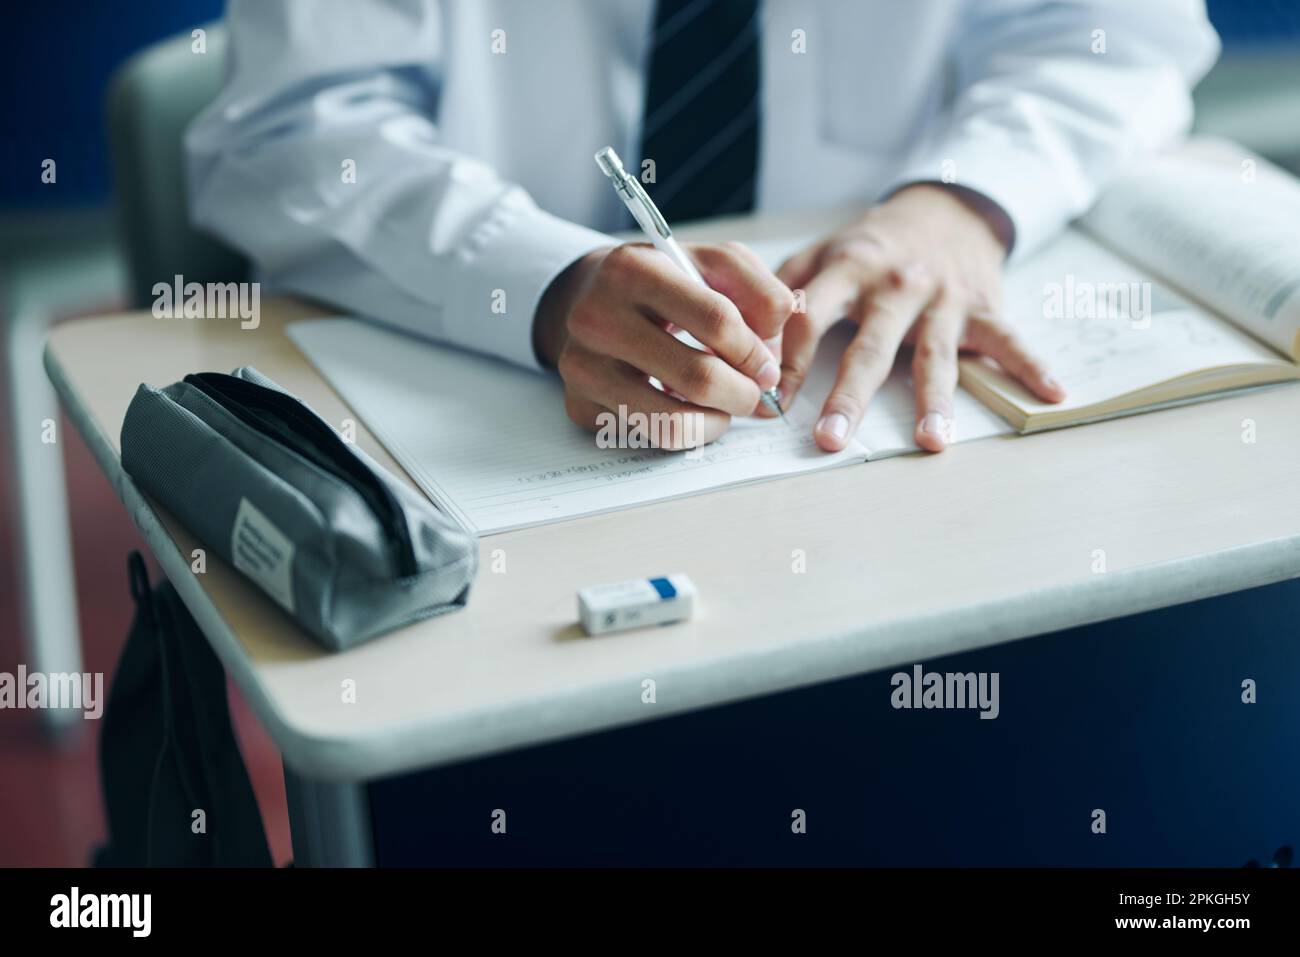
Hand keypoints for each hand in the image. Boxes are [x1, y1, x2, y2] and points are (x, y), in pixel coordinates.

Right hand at [534, 241, 793, 447]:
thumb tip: (774, 355)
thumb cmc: (665, 282)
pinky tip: (686, 408)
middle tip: (752, 393)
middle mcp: (596, 316)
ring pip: (674, 422)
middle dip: (743, 394)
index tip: (767, 366)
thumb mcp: (715, 265)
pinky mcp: (579, 405)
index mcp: (632, 269)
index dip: (756, 351)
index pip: (717, 320)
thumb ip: (761, 292)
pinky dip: (684, 431)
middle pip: (699, 378)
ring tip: (724, 406)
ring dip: (717, 421)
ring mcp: (582, 365)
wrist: (591, 298)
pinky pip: (651, 437)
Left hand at [776, 184, 1065, 451]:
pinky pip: (1009, 339)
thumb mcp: (821, 250)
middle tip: (832, 439)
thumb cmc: (871, 244)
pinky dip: (1031, 364)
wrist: (943, 209)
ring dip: (935, 400)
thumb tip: (740, 336)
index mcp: (848, 270)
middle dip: (849, 396)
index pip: (809, 318)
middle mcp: (894, 285)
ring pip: (936, 355)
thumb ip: (782, 289)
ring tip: (932, 442)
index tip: (770, 403)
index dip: (787, 359)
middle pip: (869, 347)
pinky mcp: (982, 306)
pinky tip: (1050, 394)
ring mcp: (942, 298)